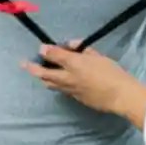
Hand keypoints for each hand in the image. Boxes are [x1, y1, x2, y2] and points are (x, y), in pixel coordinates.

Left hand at [21, 41, 145, 115]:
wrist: (121, 96)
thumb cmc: (111, 73)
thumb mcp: (98, 56)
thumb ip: (83, 49)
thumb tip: (71, 45)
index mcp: (74, 65)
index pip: (55, 55)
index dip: (46, 51)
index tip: (40, 48)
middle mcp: (68, 79)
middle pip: (45, 74)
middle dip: (33, 69)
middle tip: (24, 64)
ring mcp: (71, 91)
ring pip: (51, 84)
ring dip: (43, 78)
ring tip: (39, 73)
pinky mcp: (76, 99)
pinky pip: (62, 90)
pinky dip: (57, 85)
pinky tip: (59, 82)